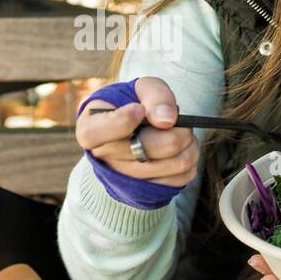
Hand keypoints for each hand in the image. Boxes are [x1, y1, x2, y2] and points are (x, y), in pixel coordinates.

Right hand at [75, 76, 199, 186]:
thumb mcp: (141, 88)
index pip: (95, 133)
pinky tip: (183, 149)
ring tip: (185, 132)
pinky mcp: (147, 190)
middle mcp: (103, 156)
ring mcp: (124, 176)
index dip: (120, 123)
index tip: (139, 109)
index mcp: (90, 128)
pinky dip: (190, 160)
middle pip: (146, 149)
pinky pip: (180, 178)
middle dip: (175, 132)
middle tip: (182, 122)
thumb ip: (154, 95)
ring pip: (171, 165)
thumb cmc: (135, 102)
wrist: (136, 127)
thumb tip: (167, 119)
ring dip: (188, 145)